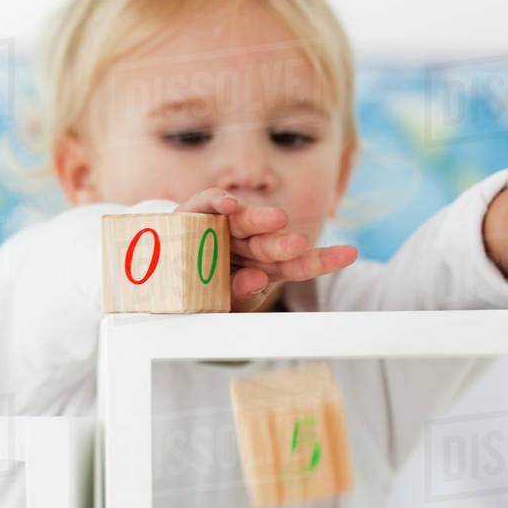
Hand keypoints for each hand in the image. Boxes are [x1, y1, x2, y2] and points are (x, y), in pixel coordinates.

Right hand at [175, 188, 358, 311]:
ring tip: (275, 221)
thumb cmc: (197, 294)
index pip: (296, 264)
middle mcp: (247, 242)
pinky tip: (230, 204)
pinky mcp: (194, 214)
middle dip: (284, 245)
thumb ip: (241, 296)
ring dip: (258, 220)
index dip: (322, 259)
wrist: (158, 280)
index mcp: (262, 265)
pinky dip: (216, 201)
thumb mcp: (223, 306)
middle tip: (298, 246)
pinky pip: (206, 204)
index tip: (349, 254)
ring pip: (243, 221)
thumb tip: (256, 280)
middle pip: (270, 243)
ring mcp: (222, 226)